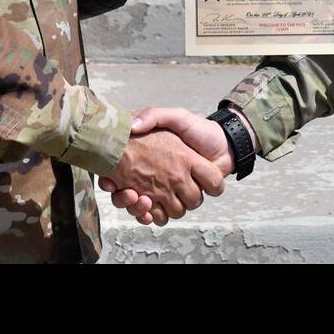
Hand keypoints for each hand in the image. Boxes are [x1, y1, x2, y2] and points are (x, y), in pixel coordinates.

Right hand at [99, 108, 233, 224]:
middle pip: (130, 195)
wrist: (224, 144)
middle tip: (128, 192)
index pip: (119, 173)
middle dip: (127, 198)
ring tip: (140, 199)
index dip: (110, 179)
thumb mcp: (175, 117)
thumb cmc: (198, 130)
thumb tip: (132, 126)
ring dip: (137, 208)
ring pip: (143, 207)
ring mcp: (166, 190)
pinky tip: (148, 212)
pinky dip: (150, 217)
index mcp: (152, 158)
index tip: (109, 179)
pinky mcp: (178, 200)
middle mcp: (156, 176)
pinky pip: (158, 216)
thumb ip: (155, 116)